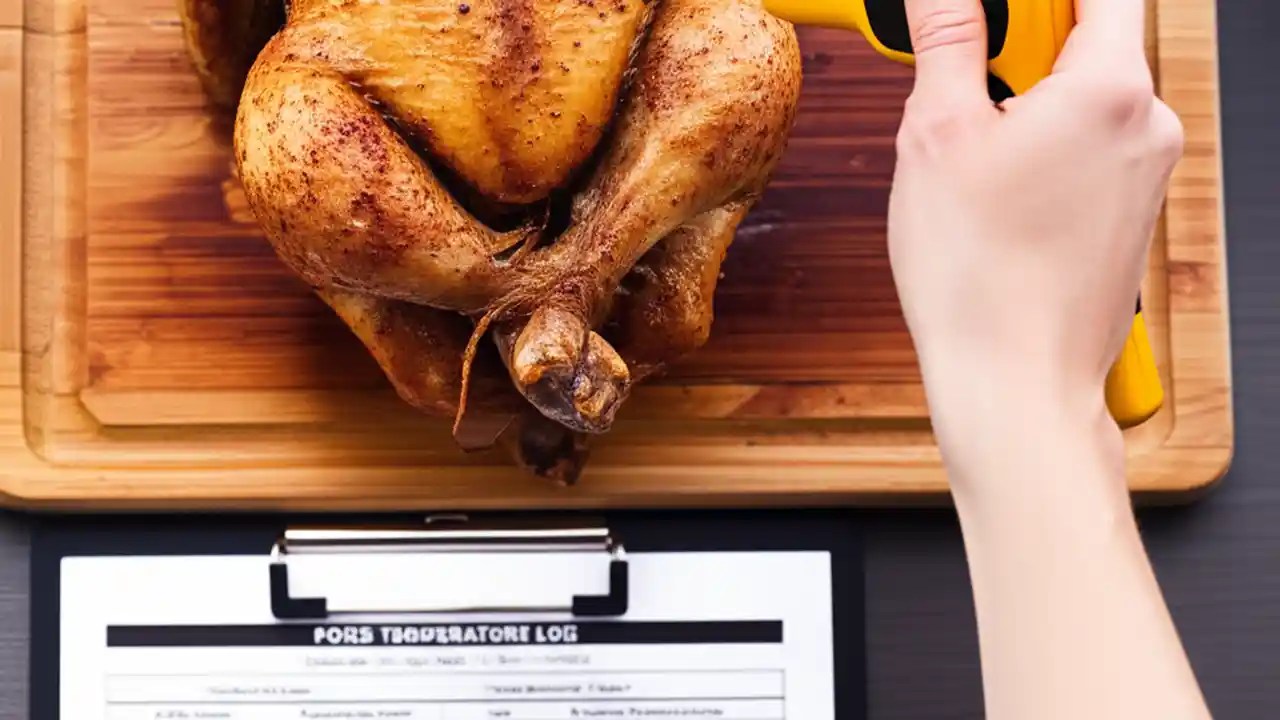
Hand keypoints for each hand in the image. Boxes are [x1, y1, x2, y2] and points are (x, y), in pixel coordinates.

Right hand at [888, 0, 1183, 486]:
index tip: (989, 14)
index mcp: (1110, 87)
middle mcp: (1148, 124)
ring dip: (1022, 103)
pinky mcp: (1131, 213)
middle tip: (954, 80)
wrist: (1015, 382)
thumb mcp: (937, 135)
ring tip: (966, 157)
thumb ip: (946, 39)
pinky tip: (992, 196)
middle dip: (1014, 50)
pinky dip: (1042, 150)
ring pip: (1082, 99)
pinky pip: (1089, 149)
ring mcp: (1146, 173)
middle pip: (1085, 40)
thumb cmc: (980, 278)